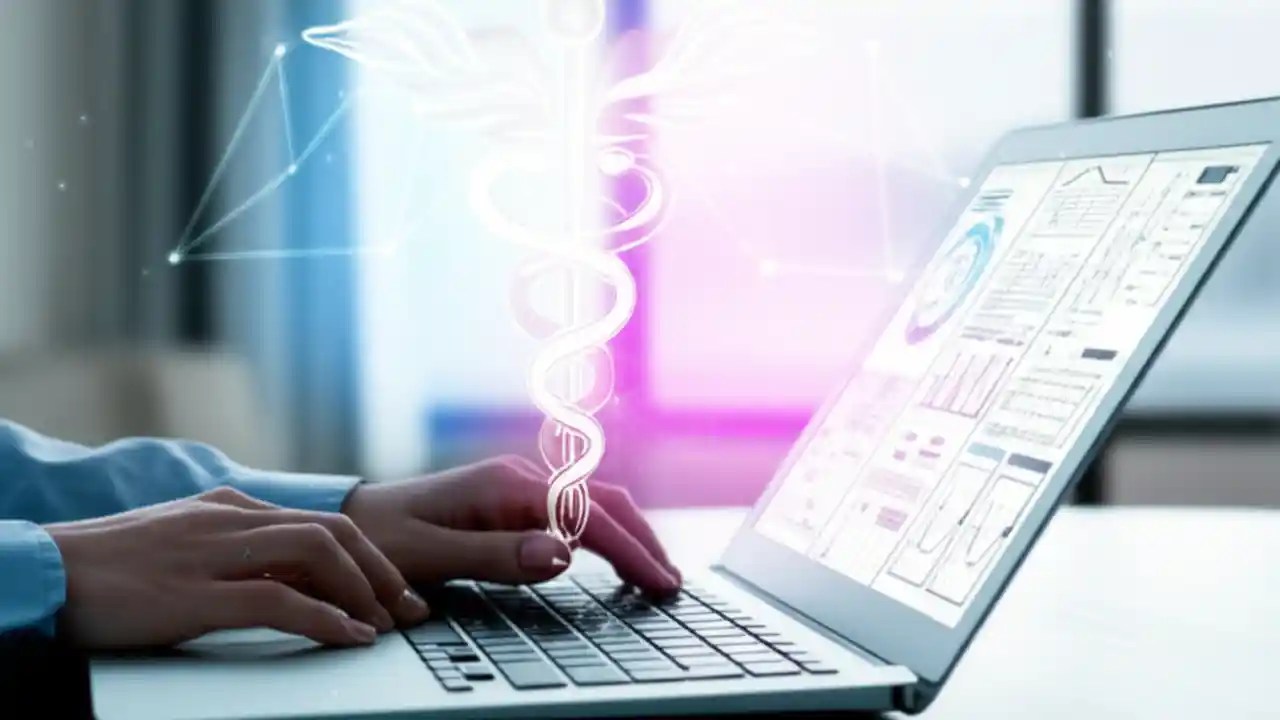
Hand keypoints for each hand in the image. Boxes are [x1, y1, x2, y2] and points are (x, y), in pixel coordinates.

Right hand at [45, 487, 429, 649]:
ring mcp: (214, 552)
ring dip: (363, 592)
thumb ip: (236, 550)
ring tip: (383, 625)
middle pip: (334, 532)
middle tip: (408, 609)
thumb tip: (290, 574)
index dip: (369, 556)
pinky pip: (278, 600)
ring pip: (318, 554)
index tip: (395, 589)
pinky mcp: (195, 593)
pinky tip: (347, 638)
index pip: (322, 520)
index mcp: (231, 506)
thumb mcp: (185, 544)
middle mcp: (231, 519)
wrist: (45, 571)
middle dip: (381, 572)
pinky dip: (324, 619)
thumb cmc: (112, 568)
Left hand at [342, 456, 680, 593]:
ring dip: (629, 534)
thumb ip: (498, 555)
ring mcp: (516, 486)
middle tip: (672, 583)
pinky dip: (604, 533)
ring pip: (592, 504)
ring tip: (655, 573)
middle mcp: (519, 478)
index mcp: (506, 486)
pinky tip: (613, 557)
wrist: (344, 520)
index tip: (660, 584)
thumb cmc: (379, 539)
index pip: (588, 518)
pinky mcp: (510, 500)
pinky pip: (572, 512)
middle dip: (643, 540)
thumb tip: (564, 554)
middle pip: (603, 501)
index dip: (630, 551)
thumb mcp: (431, 555)